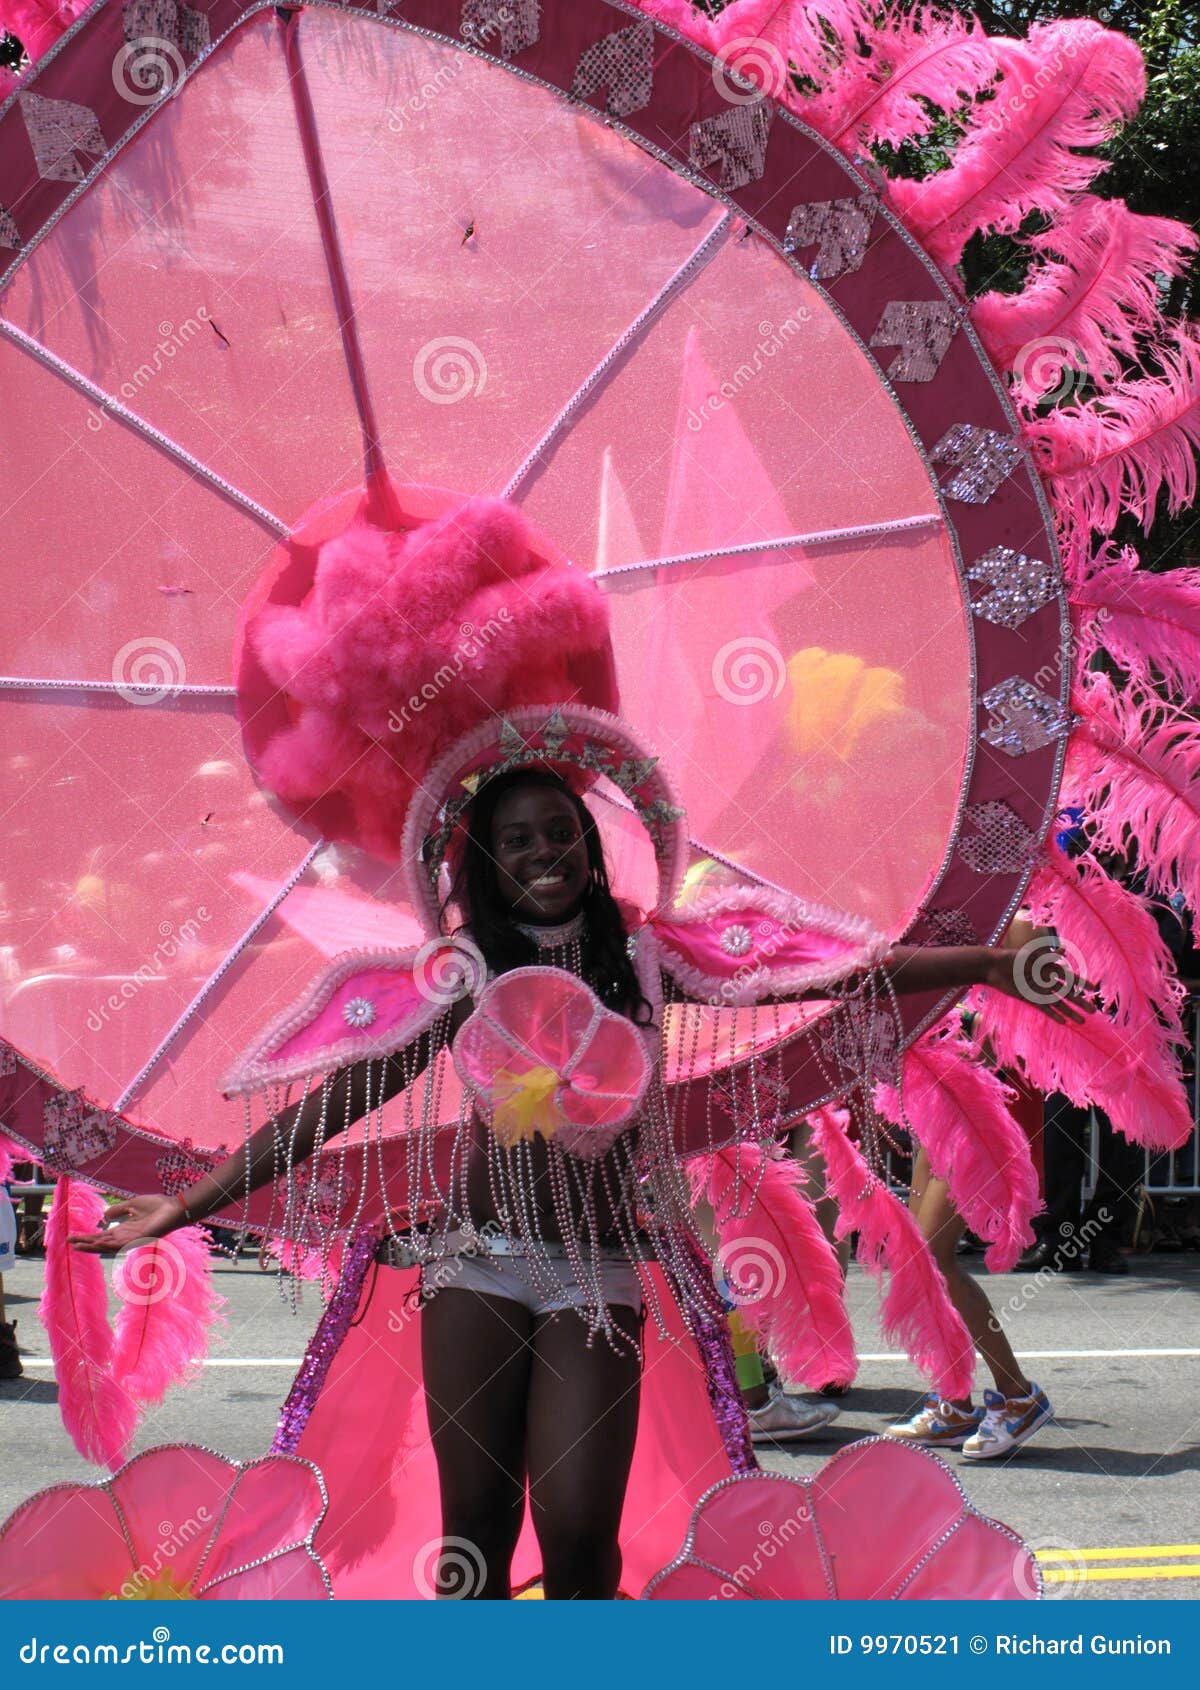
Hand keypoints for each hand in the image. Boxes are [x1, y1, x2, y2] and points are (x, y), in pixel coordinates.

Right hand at [67, 1193, 186, 1254]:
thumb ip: (119, 1211)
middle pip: (101, 1243)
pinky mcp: (138, 1239)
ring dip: (92, 1246)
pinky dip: (107, 1244)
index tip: (72, 1238)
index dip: (87, 1237)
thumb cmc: (156, 1206)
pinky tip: (96, 1243)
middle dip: (85, 1244)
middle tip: (69, 1244)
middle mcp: (125, 1237)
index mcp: (124, 1230)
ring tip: (77, 1245)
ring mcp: (131, 1240)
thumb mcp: (133, 1205)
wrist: (173, 1207)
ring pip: (107, 1246)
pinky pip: (120, 1244)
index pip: (102, 1236)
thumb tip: (104, 1216)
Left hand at [982, 943, 1096, 1023]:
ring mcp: (1039, 991)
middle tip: (1093, 1011)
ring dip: (1070, 1012)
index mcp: (1049, 968)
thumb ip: (1047, 956)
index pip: (1070, 977)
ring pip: (1059, 1003)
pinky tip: (1063, 1021)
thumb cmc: (1013, 957)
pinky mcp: (1029, 998)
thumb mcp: (1031, 955)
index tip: (1093, 989)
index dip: (1081, 983)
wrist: (993, 966)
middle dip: (1080, 1001)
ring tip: (1082, 1021)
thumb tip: (1064, 951)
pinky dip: (1053, 1014)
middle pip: (1067, 993)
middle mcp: (1047, 981)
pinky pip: (1044, 1008)